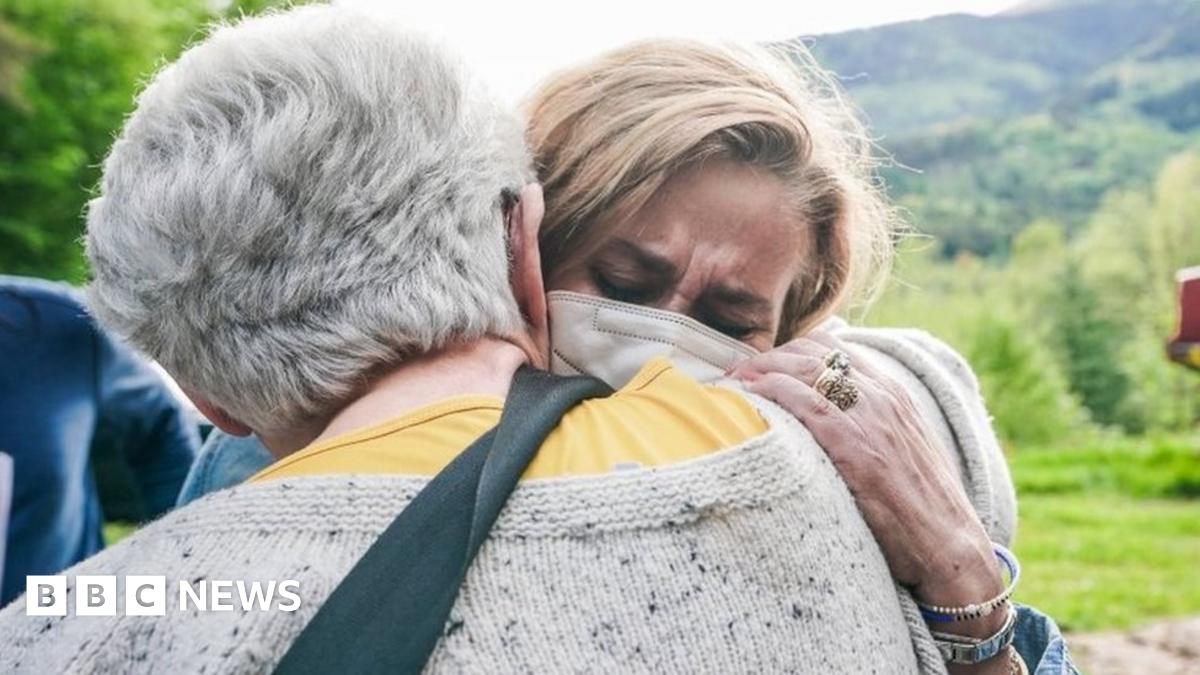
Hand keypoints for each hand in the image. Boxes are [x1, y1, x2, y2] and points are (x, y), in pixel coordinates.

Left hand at [729, 332, 1006, 640]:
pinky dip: (770, 390)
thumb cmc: (919, 505)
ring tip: (732, 384)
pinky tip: (748, 395)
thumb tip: (830, 415)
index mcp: (893, 390)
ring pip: (802, 367)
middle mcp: (882, 393)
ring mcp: (869, 414)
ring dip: (760, 369)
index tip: (762, 367)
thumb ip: (871, 422)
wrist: (948, 545)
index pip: (832, 347)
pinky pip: (804, 400)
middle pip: (810, 351)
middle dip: (768, 358)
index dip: (790, 352)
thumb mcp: (900, 447)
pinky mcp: (855, 442)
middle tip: (737, 375)